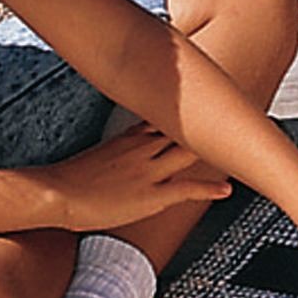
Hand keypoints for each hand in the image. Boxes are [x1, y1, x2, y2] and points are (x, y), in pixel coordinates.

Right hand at [37, 124, 229, 230]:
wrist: (55, 192)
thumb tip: (120, 156)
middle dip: (211, 124)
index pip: (167, 116)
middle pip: (185, 128)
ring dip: (216, 152)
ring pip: (190, 153)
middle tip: (238, 117)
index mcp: (129, 136)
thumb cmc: (67, 179)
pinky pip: (187, 189)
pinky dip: (210, 189)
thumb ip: (115, 152)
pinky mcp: (151, 195)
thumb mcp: (95, 156)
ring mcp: (149, 170)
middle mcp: (143, 147)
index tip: (211, 103)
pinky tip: (227, 190)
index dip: (190, 112)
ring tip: (242, 150)